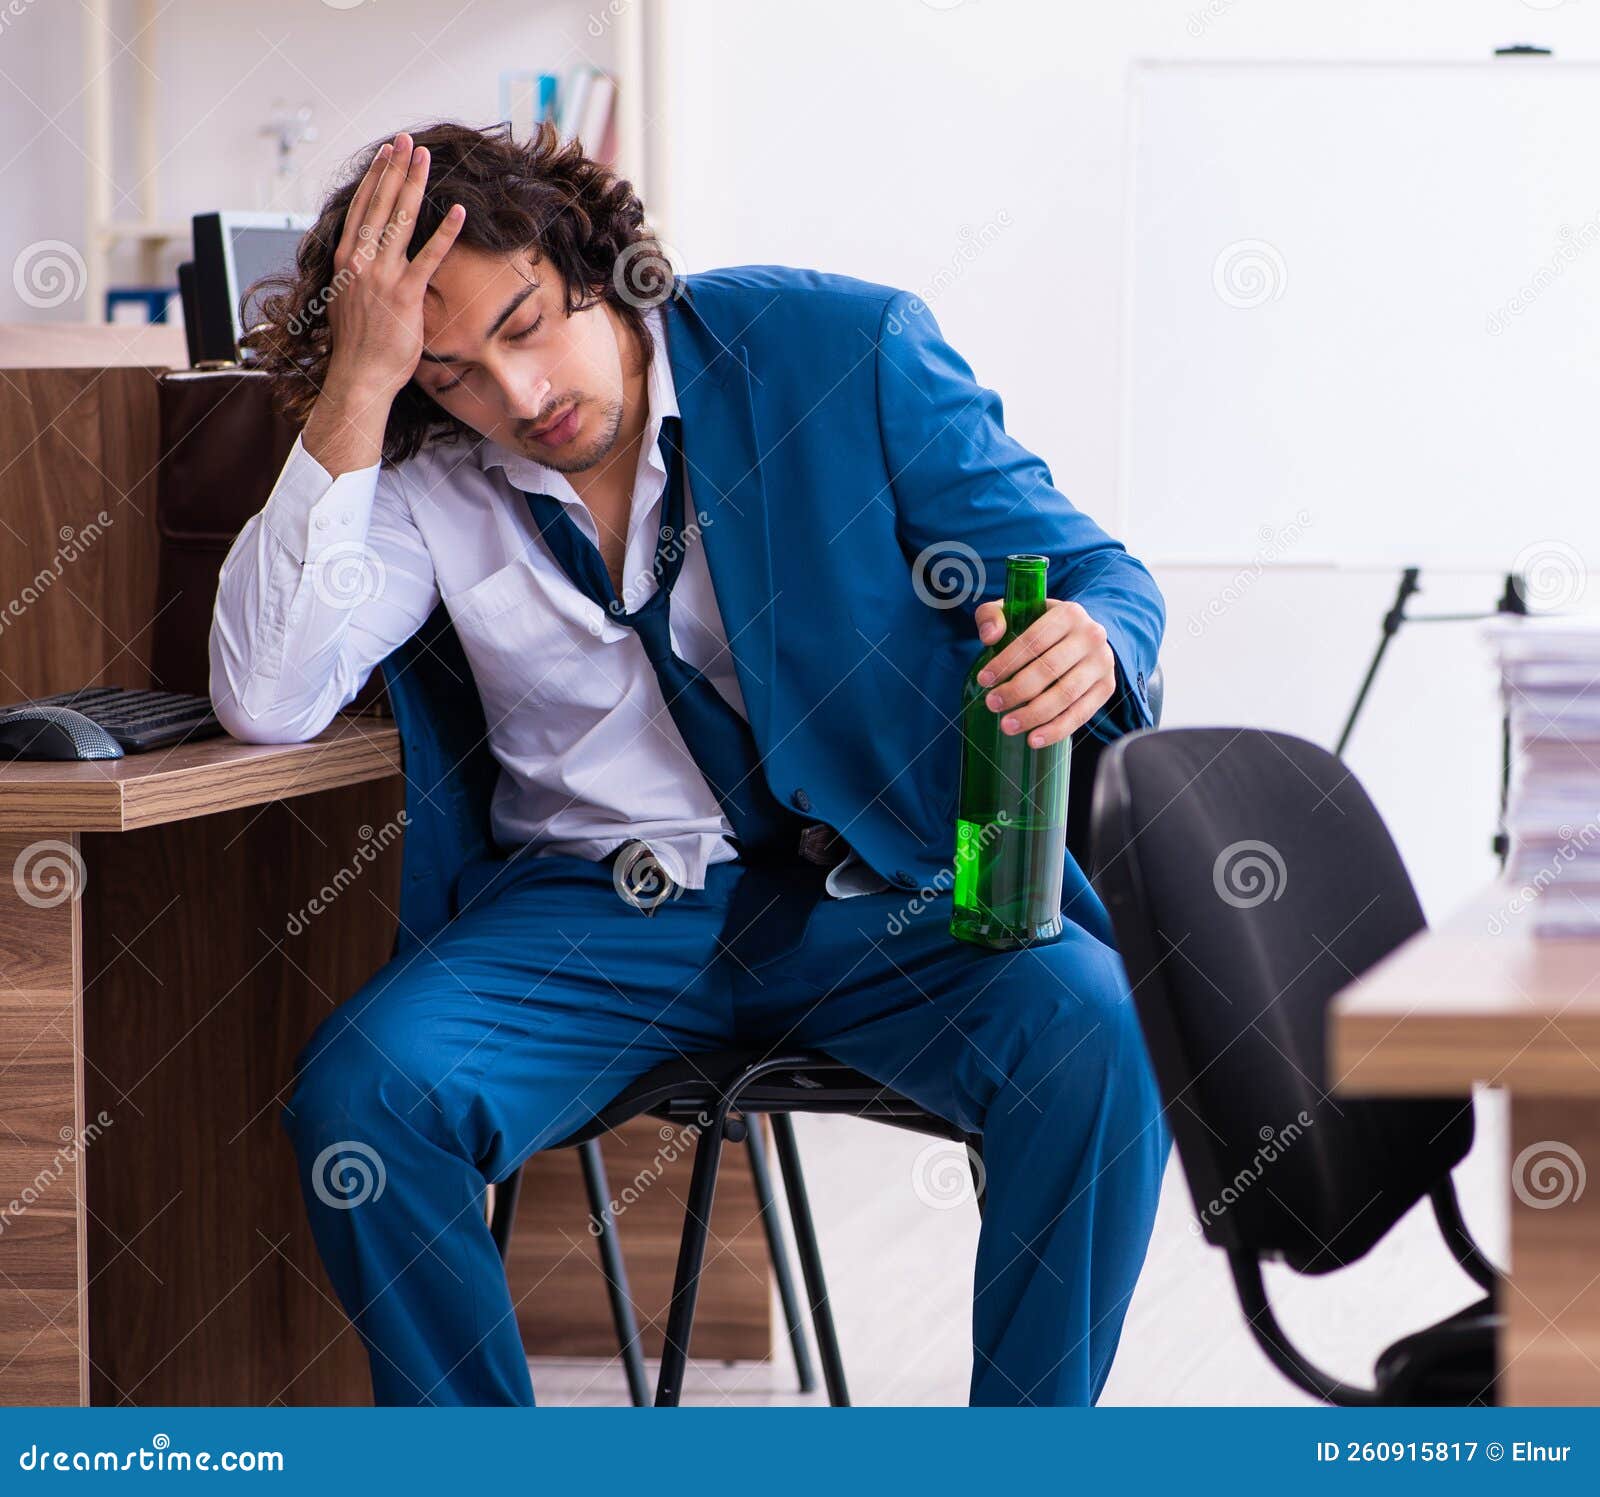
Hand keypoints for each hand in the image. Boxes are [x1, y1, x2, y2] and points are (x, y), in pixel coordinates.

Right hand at [324, 131, 465, 404]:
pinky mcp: (405, 294)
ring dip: (415, 185)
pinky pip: (429, 257)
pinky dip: (446, 233)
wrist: (358, 375)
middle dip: (395, 167)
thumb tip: (363, 259)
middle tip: (407, 139)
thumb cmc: (358, 344)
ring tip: (425, 158)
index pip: (362, 206)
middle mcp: (360, 259)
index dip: (377, 176)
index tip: (387, 153)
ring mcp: (382, 275)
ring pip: (401, 219)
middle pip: (380, 202)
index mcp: (346, 257)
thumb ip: (356, 272)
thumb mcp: (348, 298)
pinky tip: (459, 212)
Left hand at [973, 599, 1115, 747]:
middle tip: (992, 704)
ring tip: (1007, 726)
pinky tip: (1033, 739)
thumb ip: (993, 615)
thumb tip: (989, 636)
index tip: (984, 680)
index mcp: (1068, 613)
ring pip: (1065, 694)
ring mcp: (1102, 663)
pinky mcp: (1106, 688)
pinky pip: (1081, 713)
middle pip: (1049, 669)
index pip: (1033, 640)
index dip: (1007, 662)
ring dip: (1034, 714)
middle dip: (1017, 690)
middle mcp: (1091, 636)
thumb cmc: (1040, 626)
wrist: (1080, 637)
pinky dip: (1057, 730)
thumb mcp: (1017, 611)